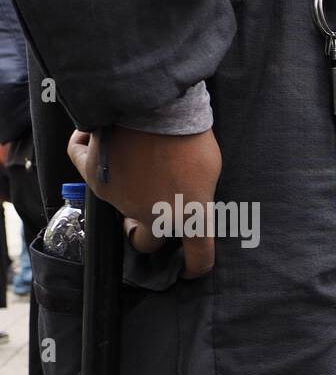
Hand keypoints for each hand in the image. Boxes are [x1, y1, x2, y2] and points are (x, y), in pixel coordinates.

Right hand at [67, 126, 220, 278]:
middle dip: (147, 233)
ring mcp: (119, 200)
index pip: (199, 257)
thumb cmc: (191, 135)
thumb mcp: (210, 170)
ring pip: (119, 207)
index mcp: (189, 218)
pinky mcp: (93, 177)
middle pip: (145, 241)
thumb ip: (197, 196)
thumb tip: (182, 204)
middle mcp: (152, 217)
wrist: (156, 105)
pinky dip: (88, 152)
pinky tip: (93, 138)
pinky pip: (87, 166)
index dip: (196, 266)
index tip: (190, 269)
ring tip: (133, 160)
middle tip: (151, 211)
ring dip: (125, 192)